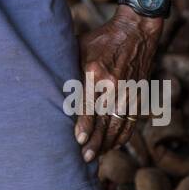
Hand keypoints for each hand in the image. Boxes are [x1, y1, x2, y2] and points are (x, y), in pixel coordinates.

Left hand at [74, 7, 161, 162]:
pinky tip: (114, 145)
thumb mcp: (79, 48)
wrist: (136, 31)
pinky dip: (122, 135)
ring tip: (96, 156)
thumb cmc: (101, 40)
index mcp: (95, 72)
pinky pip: (131, 121)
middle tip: (85, 157)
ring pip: (118, 123)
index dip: (85, 124)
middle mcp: (113, 84)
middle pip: (104, 119)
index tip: (79, 140)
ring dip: (107, 142)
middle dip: (95, 140)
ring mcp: (128, 91)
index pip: (89, 103)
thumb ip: (68, 68)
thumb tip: (50, 87)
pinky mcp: (138, 95)